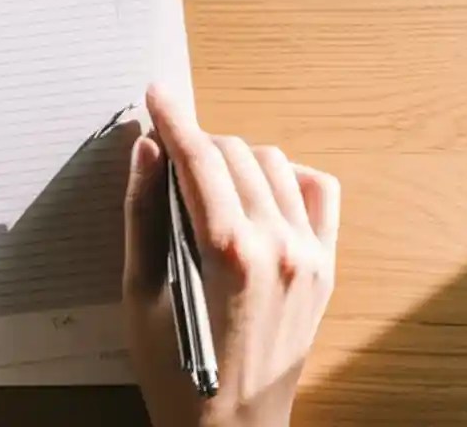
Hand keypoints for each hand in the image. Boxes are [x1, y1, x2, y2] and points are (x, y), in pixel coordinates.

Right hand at [123, 86, 340, 426]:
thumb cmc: (176, 370)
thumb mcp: (140, 292)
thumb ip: (144, 214)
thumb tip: (147, 150)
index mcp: (227, 251)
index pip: (198, 158)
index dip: (173, 119)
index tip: (156, 95)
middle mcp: (278, 245)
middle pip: (236, 154)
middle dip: (198, 142)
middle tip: (168, 152)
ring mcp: (309, 255)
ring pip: (275, 164)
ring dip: (237, 157)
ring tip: (206, 178)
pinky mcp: (326, 268)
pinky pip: (318, 193)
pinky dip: (287, 177)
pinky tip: (257, 191)